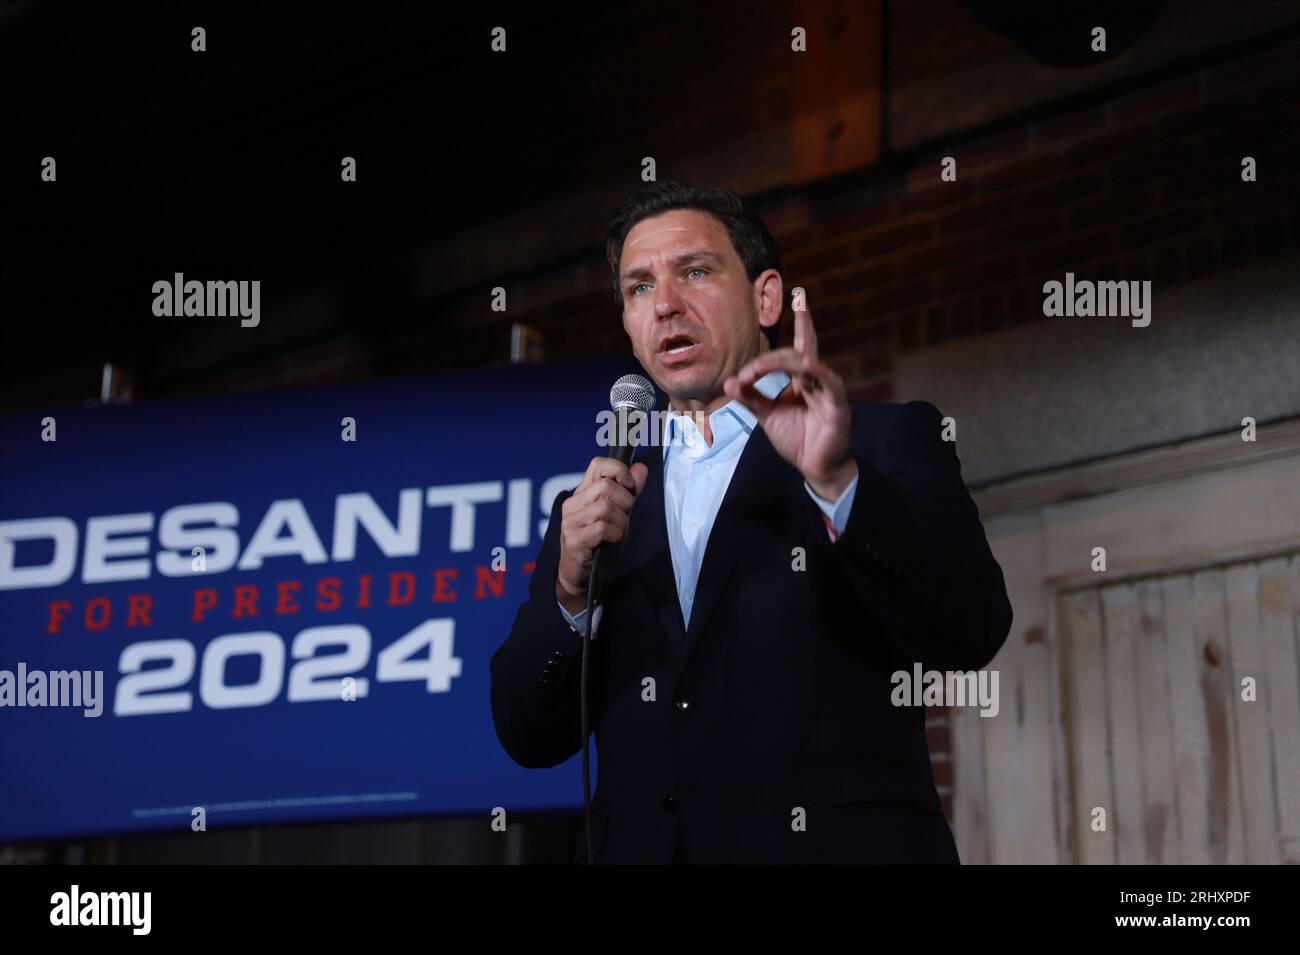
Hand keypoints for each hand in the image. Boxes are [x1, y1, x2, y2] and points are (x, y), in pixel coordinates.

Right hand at [555, 457, 648, 622]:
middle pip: (607, 486)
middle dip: (625, 502)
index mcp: (582, 493)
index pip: (598, 464)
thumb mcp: (619, 515)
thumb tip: (641, 467)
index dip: (619, 470)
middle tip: (624, 518)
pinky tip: (612, 541)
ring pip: (606, 507)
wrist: (580, 576)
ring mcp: (570, 521)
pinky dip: (615, 534)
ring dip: (621, 522)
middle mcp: (573, 504)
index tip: (630, 487)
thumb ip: (629, 492)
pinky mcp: (573, 539)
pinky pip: (603, 527)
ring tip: (617, 533)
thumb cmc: (599, 544)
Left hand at [722, 304, 857, 500]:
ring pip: (810, 364)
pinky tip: (809, 363)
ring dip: (789, 359)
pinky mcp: (838, 406)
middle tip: (771, 338)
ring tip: (770, 356)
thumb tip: (729, 381)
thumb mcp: (768, 417)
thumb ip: (751, 399)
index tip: (743, 376)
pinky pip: (831, 384)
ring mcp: (829, 391)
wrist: (816, 468)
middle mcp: (816, 380)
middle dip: (790, 337)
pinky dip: (821, 372)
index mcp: (801, 380)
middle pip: (801, 351)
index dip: (764, 360)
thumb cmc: (798, 440)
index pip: (787, 356)